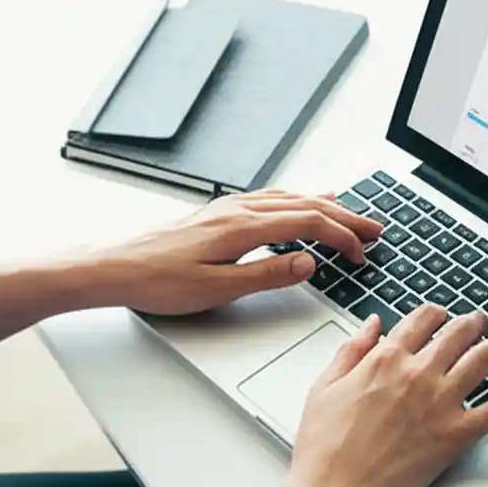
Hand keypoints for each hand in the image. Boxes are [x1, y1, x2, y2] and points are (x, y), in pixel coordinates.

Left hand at [92, 189, 381, 314]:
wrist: (112, 268)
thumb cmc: (157, 282)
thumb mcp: (218, 289)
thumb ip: (268, 275)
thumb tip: (308, 263)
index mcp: (243, 227)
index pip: (309, 223)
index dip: (342, 238)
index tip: (362, 254)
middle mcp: (239, 209)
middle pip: (307, 204)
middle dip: (346, 216)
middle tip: (375, 229)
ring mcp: (228, 207)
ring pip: (291, 197)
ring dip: (326, 205)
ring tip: (350, 214)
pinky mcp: (218, 212)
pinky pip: (272, 198)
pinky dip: (299, 200)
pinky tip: (301, 204)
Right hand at [287, 306, 487, 486]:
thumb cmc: (324, 447)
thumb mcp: (325, 386)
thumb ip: (351, 350)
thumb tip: (372, 325)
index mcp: (385, 359)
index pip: (421, 320)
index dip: (435, 314)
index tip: (441, 315)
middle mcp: (418, 373)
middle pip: (457, 334)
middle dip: (472, 324)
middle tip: (480, 322)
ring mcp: (440, 402)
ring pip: (482, 361)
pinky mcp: (456, 433)